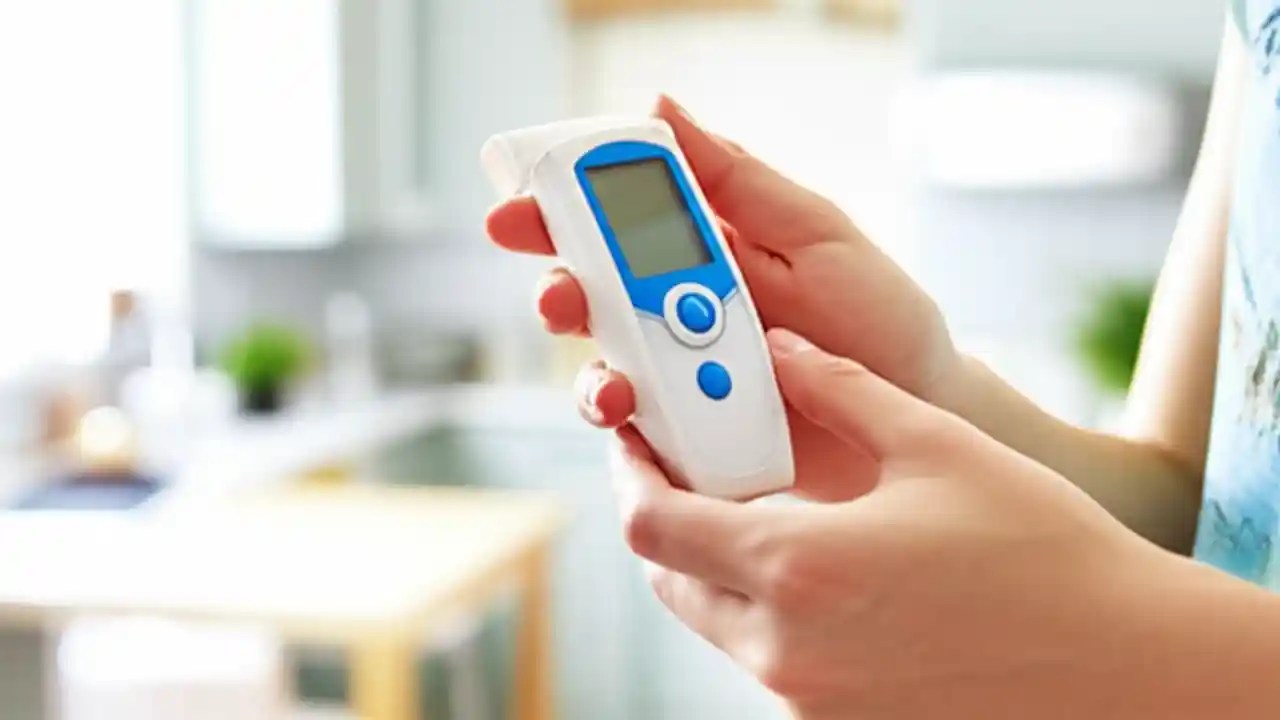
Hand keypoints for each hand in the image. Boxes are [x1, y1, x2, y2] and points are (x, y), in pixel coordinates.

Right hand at [485, 96, 956, 500]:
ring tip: (620, 388)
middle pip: (586, 296)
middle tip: (563, 295)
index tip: (522, 204)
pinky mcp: (688, 437)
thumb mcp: (814, 234)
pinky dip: (630, 432)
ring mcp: (679, 377)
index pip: (610, 220)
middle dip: (556, 290)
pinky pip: (636, 436)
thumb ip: (737, 180)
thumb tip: (661, 109)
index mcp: (700, 248)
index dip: (556, 209)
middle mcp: (675, 310)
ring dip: (592, 375)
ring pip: (599, 370)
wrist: (919, 413)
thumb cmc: (877, 317)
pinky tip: (648, 428)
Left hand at [613, 328, 1183, 718]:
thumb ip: (843, 392)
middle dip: (666, 520)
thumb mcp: (938, 449)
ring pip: (717, 623)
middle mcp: (785, 648)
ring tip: (764, 511)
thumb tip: (785, 351)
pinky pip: (769, 659)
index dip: (629, 477)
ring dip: (718, 565)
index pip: (653, 527)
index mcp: (795, 568)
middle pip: (671, 579)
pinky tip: (822, 575)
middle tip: (692, 470)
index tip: (638, 440)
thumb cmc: (1043, 556)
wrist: (1124, 669)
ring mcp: (809, 698)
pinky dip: (767, 611)